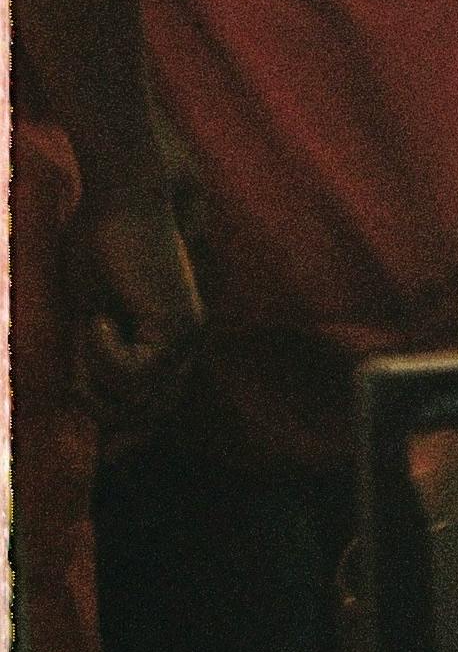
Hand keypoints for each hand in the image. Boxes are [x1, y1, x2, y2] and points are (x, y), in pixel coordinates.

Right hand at [63, 184, 202, 428]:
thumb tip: (79, 407)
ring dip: (100, 376)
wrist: (123, 198)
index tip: (95, 453)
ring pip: (139, 402)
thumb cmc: (98, 244)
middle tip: (74, 376)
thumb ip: (92, 358)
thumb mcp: (88, 314)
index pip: (152, 410)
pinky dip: (107, 356)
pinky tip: (101, 318)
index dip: (122, 435)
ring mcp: (188, 338)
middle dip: (104, 410)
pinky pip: (136, 376)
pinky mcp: (181, 328)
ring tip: (88, 329)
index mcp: (165, 342)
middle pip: (147, 416)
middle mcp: (185, 345)